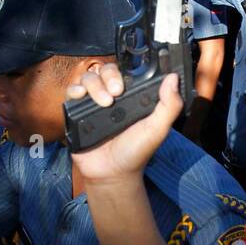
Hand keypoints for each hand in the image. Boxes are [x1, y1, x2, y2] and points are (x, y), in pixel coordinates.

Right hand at [67, 67, 183, 179]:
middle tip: (115, 93)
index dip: (124, 73)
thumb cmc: (136, 152)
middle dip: (109, 77)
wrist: (112, 173)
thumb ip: (169, 106)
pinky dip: (74, 89)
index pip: (126, 72)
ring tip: (103, 103)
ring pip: (88, 78)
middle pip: (104, 71)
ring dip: (94, 85)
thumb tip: (173, 79)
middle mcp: (111, 97)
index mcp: (131, 98)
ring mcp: (93, 103)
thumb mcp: (158, 129)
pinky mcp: (77, 112)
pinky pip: (72, 91)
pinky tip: (80, 96)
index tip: (126, 85)